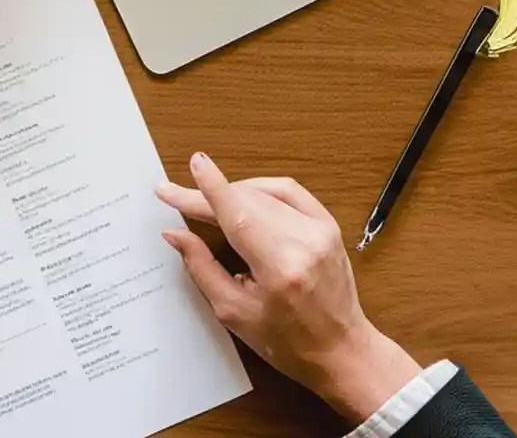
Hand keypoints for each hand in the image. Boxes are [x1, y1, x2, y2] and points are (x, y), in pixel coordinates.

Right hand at [156, 153, 420, 421]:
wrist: (342, 350)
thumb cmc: (289, 341)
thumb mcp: (234, 312)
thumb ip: (201, 267)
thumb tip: (174, 234)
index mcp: (280, 268)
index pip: (237, 214)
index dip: (209, 188)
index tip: (192, 166)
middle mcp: (304, 242)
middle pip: (246, 201)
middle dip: (209, 196)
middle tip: (179, 197)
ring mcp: (321, 230)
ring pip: (265, 192)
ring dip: (232, 192)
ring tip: (207, 202)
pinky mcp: (328, 225)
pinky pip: (289, 191)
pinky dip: (261, 189)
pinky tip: (243, 195)